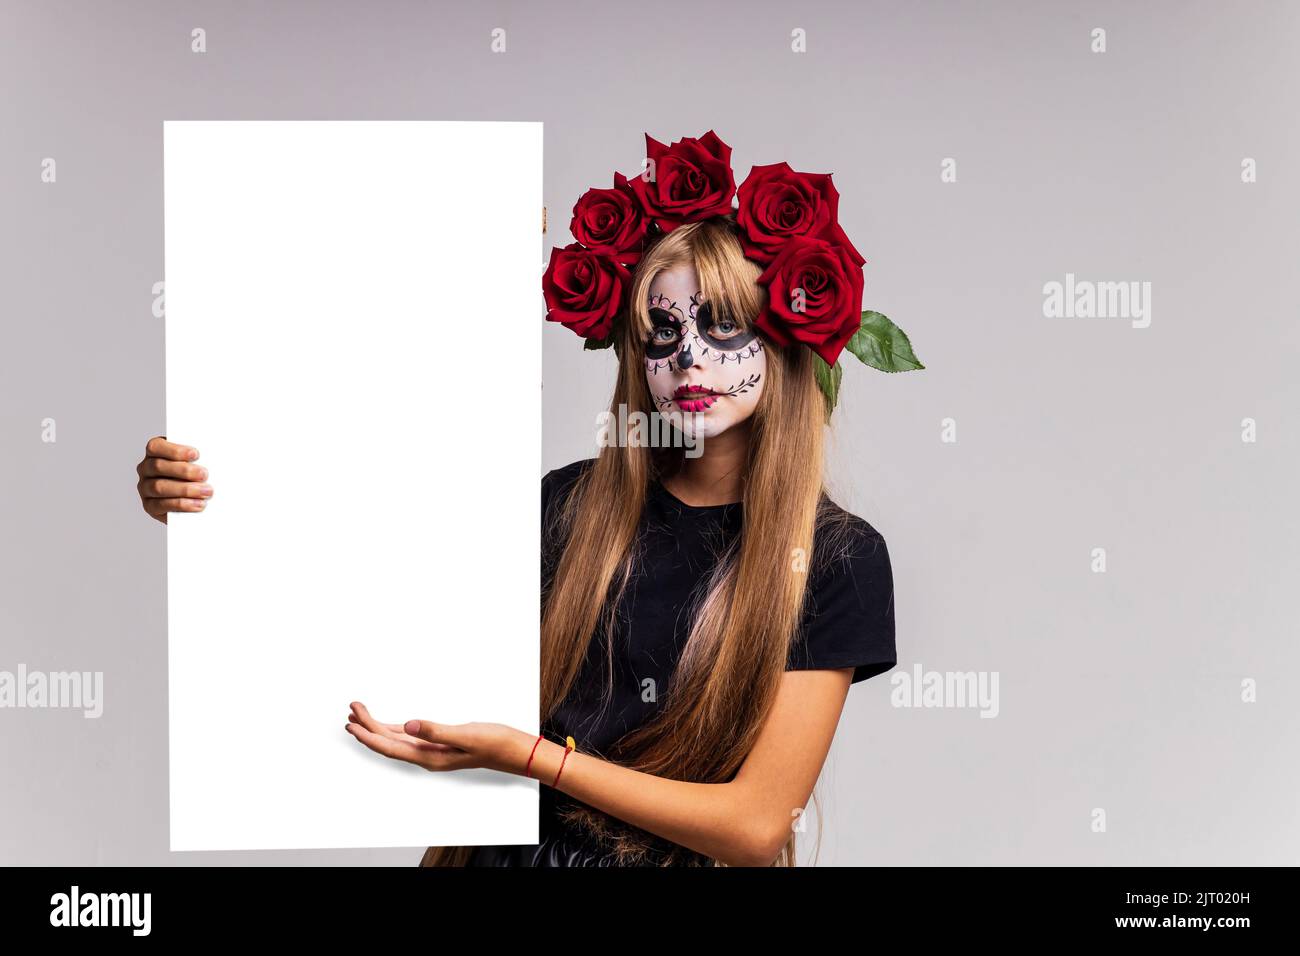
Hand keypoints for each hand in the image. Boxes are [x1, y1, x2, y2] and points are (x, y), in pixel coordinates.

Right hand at [136, 436, 212, 522]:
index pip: (156, 446)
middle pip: (158, 466)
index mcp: (155, 452)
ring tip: (206, 491)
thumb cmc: (197, 474)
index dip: (175, 450)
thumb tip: (214, 453)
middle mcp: (146, 469)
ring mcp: (145, 488)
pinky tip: (198, 504)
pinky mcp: (150, 506)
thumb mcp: (199, 461)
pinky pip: (161, 505)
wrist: (197, 498)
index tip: (196, 454)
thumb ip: (201, 456)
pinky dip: (182, 505)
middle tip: (204, 475)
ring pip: (159, 487)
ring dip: (185, 489)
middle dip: (184, 471)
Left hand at [344, 701, 526, 775]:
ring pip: (395, 740)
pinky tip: (385, 724)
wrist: (514, 750)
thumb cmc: (494, 743)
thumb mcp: (466, 735)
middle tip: (351, 709)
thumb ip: (436, 732)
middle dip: (367, 727)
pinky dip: (392, 728)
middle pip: (388, 743)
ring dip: (376, 728)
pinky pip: (408, 737)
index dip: (369, 736)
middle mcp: (426, 756)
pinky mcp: (438, 743)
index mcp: (430, 757)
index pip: (391, 747)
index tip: (352, 723)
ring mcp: (431, 751)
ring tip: (358, 715)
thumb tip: (408, 725)